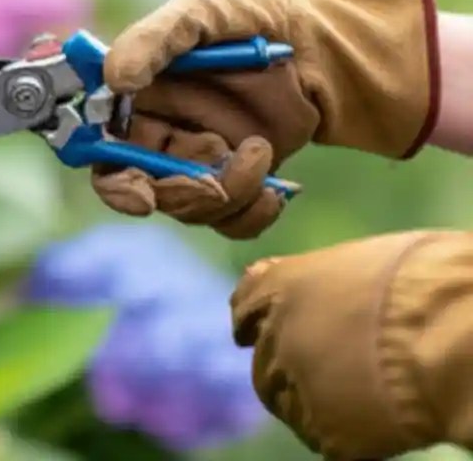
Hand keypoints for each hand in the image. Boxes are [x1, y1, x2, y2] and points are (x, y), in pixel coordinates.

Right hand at [92, 23, 317, 237]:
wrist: (314, 39)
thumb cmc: (246, 17)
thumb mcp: (200, 10)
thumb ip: (154, 39)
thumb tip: (115, 79)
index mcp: (134, 101)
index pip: (103, 153)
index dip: (114, 183)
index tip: (140, 195)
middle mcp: (157, 136)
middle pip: (145, 191)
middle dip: (177, 195)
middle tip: (212, 185)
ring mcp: (198, 162)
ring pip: (191, 208)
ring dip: (227, 192)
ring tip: (260, 150)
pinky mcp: (239, 180)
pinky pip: (233, 222)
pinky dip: (254, 214)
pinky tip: (275, 191)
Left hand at [230, 231, 461, 459]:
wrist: (457, 335)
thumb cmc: (429, 285)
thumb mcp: (372, 259)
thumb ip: (335, 283)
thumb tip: (340, 295)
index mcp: (283, 284)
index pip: (246, 302)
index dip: (252, 320)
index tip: (250, 332)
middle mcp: (276, 335)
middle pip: (265, 363)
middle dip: (287, 368)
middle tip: (326, 374)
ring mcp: (297, 386)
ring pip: (288, 404)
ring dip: (311, 402)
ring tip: (358, 398)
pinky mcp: (326, 433)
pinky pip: (326, 438)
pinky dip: (346, 434)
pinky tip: (376, 421)